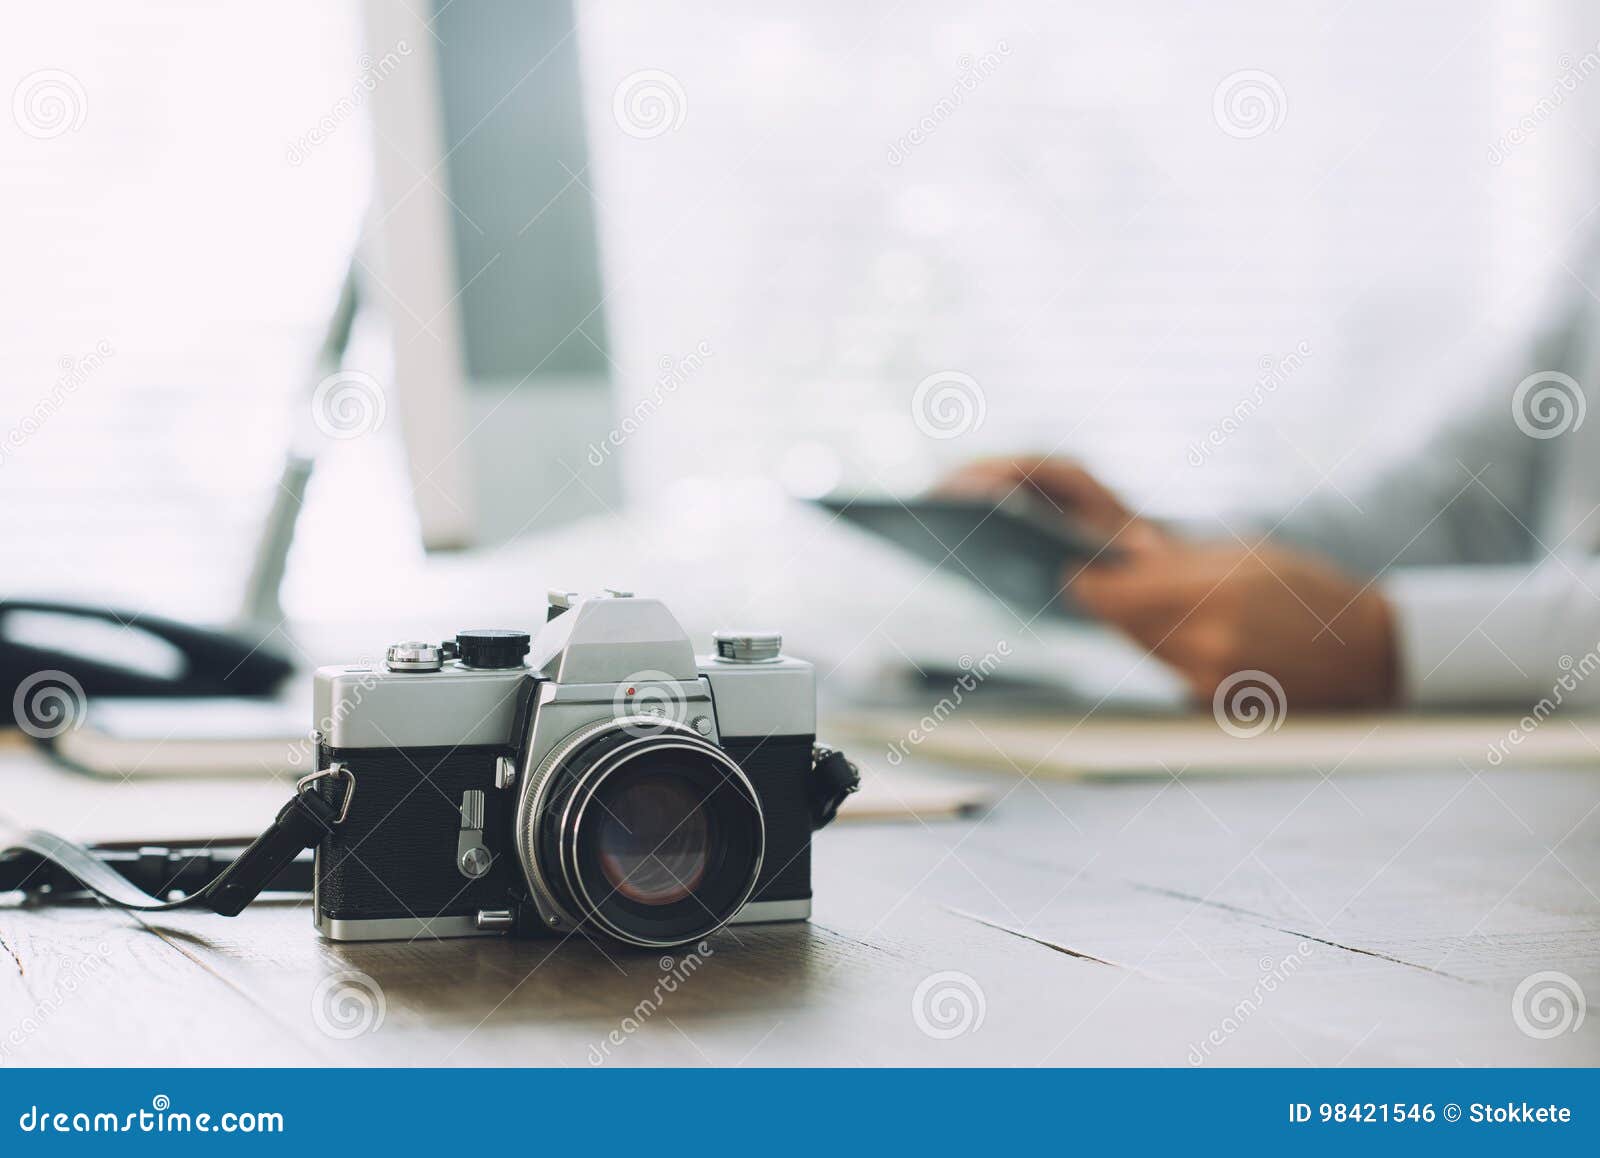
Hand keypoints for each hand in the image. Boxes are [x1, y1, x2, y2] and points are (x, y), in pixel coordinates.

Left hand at [936, 455, 1399, 707]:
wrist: (1371, 653)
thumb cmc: (1308, 590)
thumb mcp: (1244, 556)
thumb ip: (1175, 565)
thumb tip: (1111, 564)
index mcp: (1212, 593)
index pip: (1112, 594)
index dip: (1083, 581)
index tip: (1067, 569)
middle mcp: (1206, 644)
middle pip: (1121, 624)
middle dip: (1106, 601)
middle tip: (1089, 578)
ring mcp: (1211, 682)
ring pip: (1142, 651)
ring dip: (1134, 628)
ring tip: (1139, 602)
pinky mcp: (1218, 708)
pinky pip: (1170, 674)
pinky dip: (1166, 654)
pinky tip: (1180, 637)